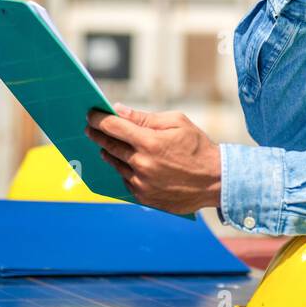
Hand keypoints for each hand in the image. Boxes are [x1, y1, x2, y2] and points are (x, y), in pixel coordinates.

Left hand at [85, 104, 221, 214]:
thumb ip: (146, 118)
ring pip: (114, 164)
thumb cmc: (198, 147)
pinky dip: (123, 170)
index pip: (113, 127)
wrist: (215, 181)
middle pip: (109, 146)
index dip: (98, 118)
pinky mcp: (144, 196)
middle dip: (97, 134)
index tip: (90, 114)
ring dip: (108, 153)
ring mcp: (141, 182)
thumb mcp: (177, 123)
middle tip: (90, 128)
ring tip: (106, 145)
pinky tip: (126, 163)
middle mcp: (142, 164)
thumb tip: (119, 110)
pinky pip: (125, 180)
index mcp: (150, 142)